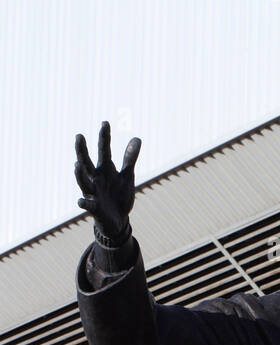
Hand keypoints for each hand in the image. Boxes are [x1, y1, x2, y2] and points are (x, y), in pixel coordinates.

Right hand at [75, 121, 140, 239]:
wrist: (118, 221)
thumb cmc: (119, 196)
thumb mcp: (126, 176)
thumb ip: (129, 158)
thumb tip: (137, 138)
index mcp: (105, 169)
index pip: (104, 150)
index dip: (104, 137)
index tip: (105, 123)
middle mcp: (96, 178)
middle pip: (86, 162)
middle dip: (82, 151)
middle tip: (79, 136)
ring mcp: (94, 193)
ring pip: (83, 182)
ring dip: (79, 174)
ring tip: (76, 164)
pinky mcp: (95, 209)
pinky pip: (88, 205)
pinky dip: (84, 203)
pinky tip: (81, 201)